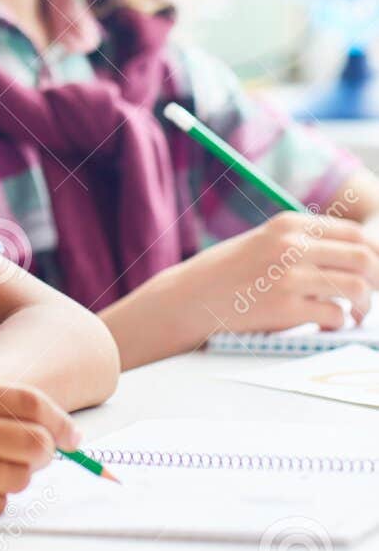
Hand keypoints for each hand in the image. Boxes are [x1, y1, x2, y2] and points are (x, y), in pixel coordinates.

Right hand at [178, 211, 378, 338]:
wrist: (191, 297)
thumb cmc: (228, 272)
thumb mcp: (264, 241)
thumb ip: (303, 243)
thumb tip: (354, 257)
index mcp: (288, 224)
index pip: (355, 233)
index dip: (373, 255)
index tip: (372, 272)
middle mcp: (291, 245)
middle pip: (363, 258)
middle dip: (375, 281)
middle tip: (369, 295)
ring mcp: (288, 276)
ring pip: (356, 288)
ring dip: (363, 306)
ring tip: (353, 314)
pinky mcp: (284, 308)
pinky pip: (335, 316)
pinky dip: (338, 324)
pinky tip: (326, 325)